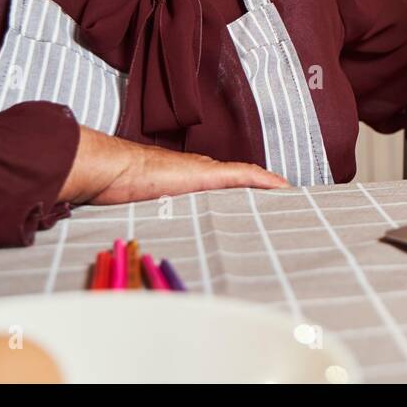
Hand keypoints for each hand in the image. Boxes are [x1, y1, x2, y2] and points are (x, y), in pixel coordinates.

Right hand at [58, 126, 289, 203]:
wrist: (114, 168)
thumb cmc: (123, 187)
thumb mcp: (149, 204)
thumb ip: (161, 212)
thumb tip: (167, 238)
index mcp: (191, 178)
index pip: (227, 185)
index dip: (249, 193)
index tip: (267, 205)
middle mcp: (203, 171)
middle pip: (243, 182)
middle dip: (265, 194)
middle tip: (287, 208)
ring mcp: (206, 170)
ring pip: (248, 178)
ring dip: (269, 190)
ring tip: (292, 201)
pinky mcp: (208, 173)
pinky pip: (245, 175)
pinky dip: (265, 181)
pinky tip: (283, 187)